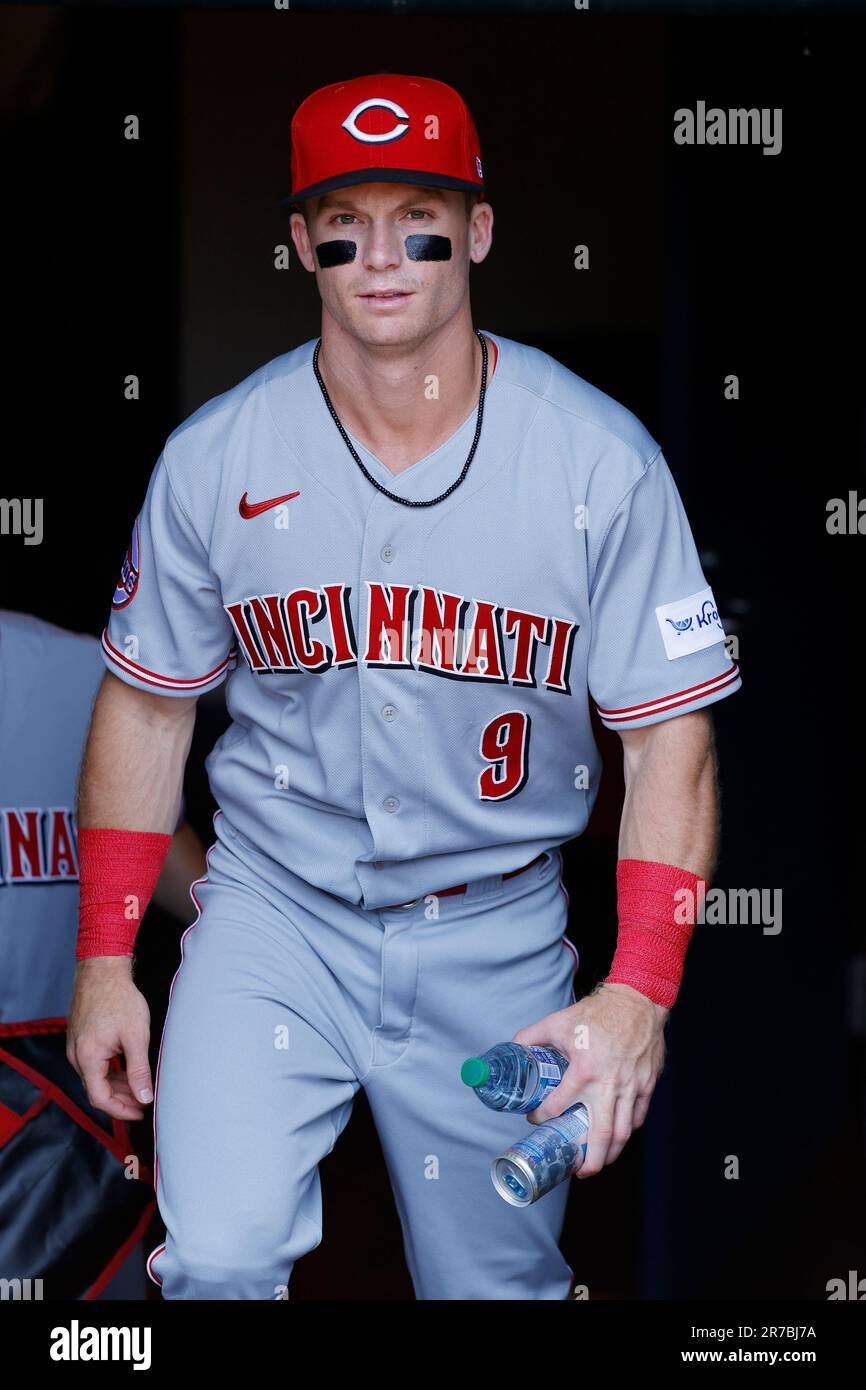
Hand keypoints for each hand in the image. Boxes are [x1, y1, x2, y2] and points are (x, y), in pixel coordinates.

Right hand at [66, 957, 152, 1119]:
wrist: (102, 969)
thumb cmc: (119, 998)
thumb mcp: (136, 1036)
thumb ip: (139, 1071)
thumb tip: (144, 1097)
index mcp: (88, 1058)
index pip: (100, 1098)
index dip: (120, 1110)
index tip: (140, 1112)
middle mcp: (76, 1055)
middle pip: (96, 1089)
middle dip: (121, 1099)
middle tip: (143, 1101)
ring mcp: (75, 1046)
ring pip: (95, 1077)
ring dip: (116, 1085)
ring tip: (139, 1086)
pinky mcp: (79, 1038)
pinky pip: (93, 1063)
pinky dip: (110, 1071)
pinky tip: (126, 1068)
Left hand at [512, 982, 668, 1177]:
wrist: (637, 1001)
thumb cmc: (597, 1013)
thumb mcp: (557, 1021)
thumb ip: (532, 1036)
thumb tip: (512, 1049)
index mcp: (583, 1071)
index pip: (558, 1106)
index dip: (542, 1117)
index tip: (536, 1120)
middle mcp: (608, 1084)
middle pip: (602, 1135)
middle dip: (591, 1161)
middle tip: (578, 1171)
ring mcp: (632, 1087)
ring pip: (623, 1132)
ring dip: (611, 1153)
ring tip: (598, 1162)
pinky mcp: (647, 1085)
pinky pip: (638, 1116)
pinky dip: (628, 1130)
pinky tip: (618, 1136)